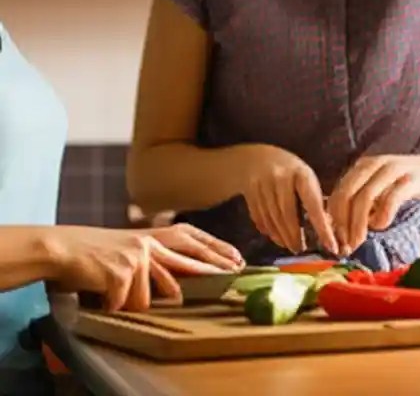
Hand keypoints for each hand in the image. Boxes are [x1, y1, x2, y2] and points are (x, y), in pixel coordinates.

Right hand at [43, 226, 231, 311]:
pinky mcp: (123, 272)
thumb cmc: (91, 252)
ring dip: (133, 301)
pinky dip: (114, 305)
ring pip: (155, 294)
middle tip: (234, 274)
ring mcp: (137, 257)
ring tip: (115, 294)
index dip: (215, 248)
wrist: (61, 247)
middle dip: (214, 269)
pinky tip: (103, 297)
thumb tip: (177, 287)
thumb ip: (153, 261)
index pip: (191, 238)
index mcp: (150, 236)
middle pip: (190, 258)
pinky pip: (129, 302)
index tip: (236, 258)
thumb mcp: (127, 249)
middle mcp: (148, 243)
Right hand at [240, 145, 338, 254]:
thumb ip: (313, 197)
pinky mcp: (250, 193)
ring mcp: (263, 185)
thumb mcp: (305, 176)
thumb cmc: (289, 171)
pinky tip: (276, 238)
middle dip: (295, 236)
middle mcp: (281, 179)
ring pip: (273, 219)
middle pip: (288, 215)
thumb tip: (326, 226)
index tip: (331, 245)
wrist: (255, 158)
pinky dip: (269, 231)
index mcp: (302, 174)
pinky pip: (260, 217)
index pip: (313, 205)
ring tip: (290, 246)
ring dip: (282, 237)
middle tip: (301, 250)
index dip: (322, 227)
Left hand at [327, 155, 419, 254]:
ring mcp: (392, 170)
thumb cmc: (406, 182)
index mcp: (363, 166)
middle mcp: (374, 164)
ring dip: (358, 225)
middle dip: (342, 224)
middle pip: (346, 195)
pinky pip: (390, 200)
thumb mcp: (380, 185)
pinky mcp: (410, 179)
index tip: (334, 239)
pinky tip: (382, 226)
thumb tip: (342, 228)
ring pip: (364, 198)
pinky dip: (382, 217)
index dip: (332, 218)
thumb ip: (362, 198)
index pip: (338, 192)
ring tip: (358, 242)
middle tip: (344, 245)